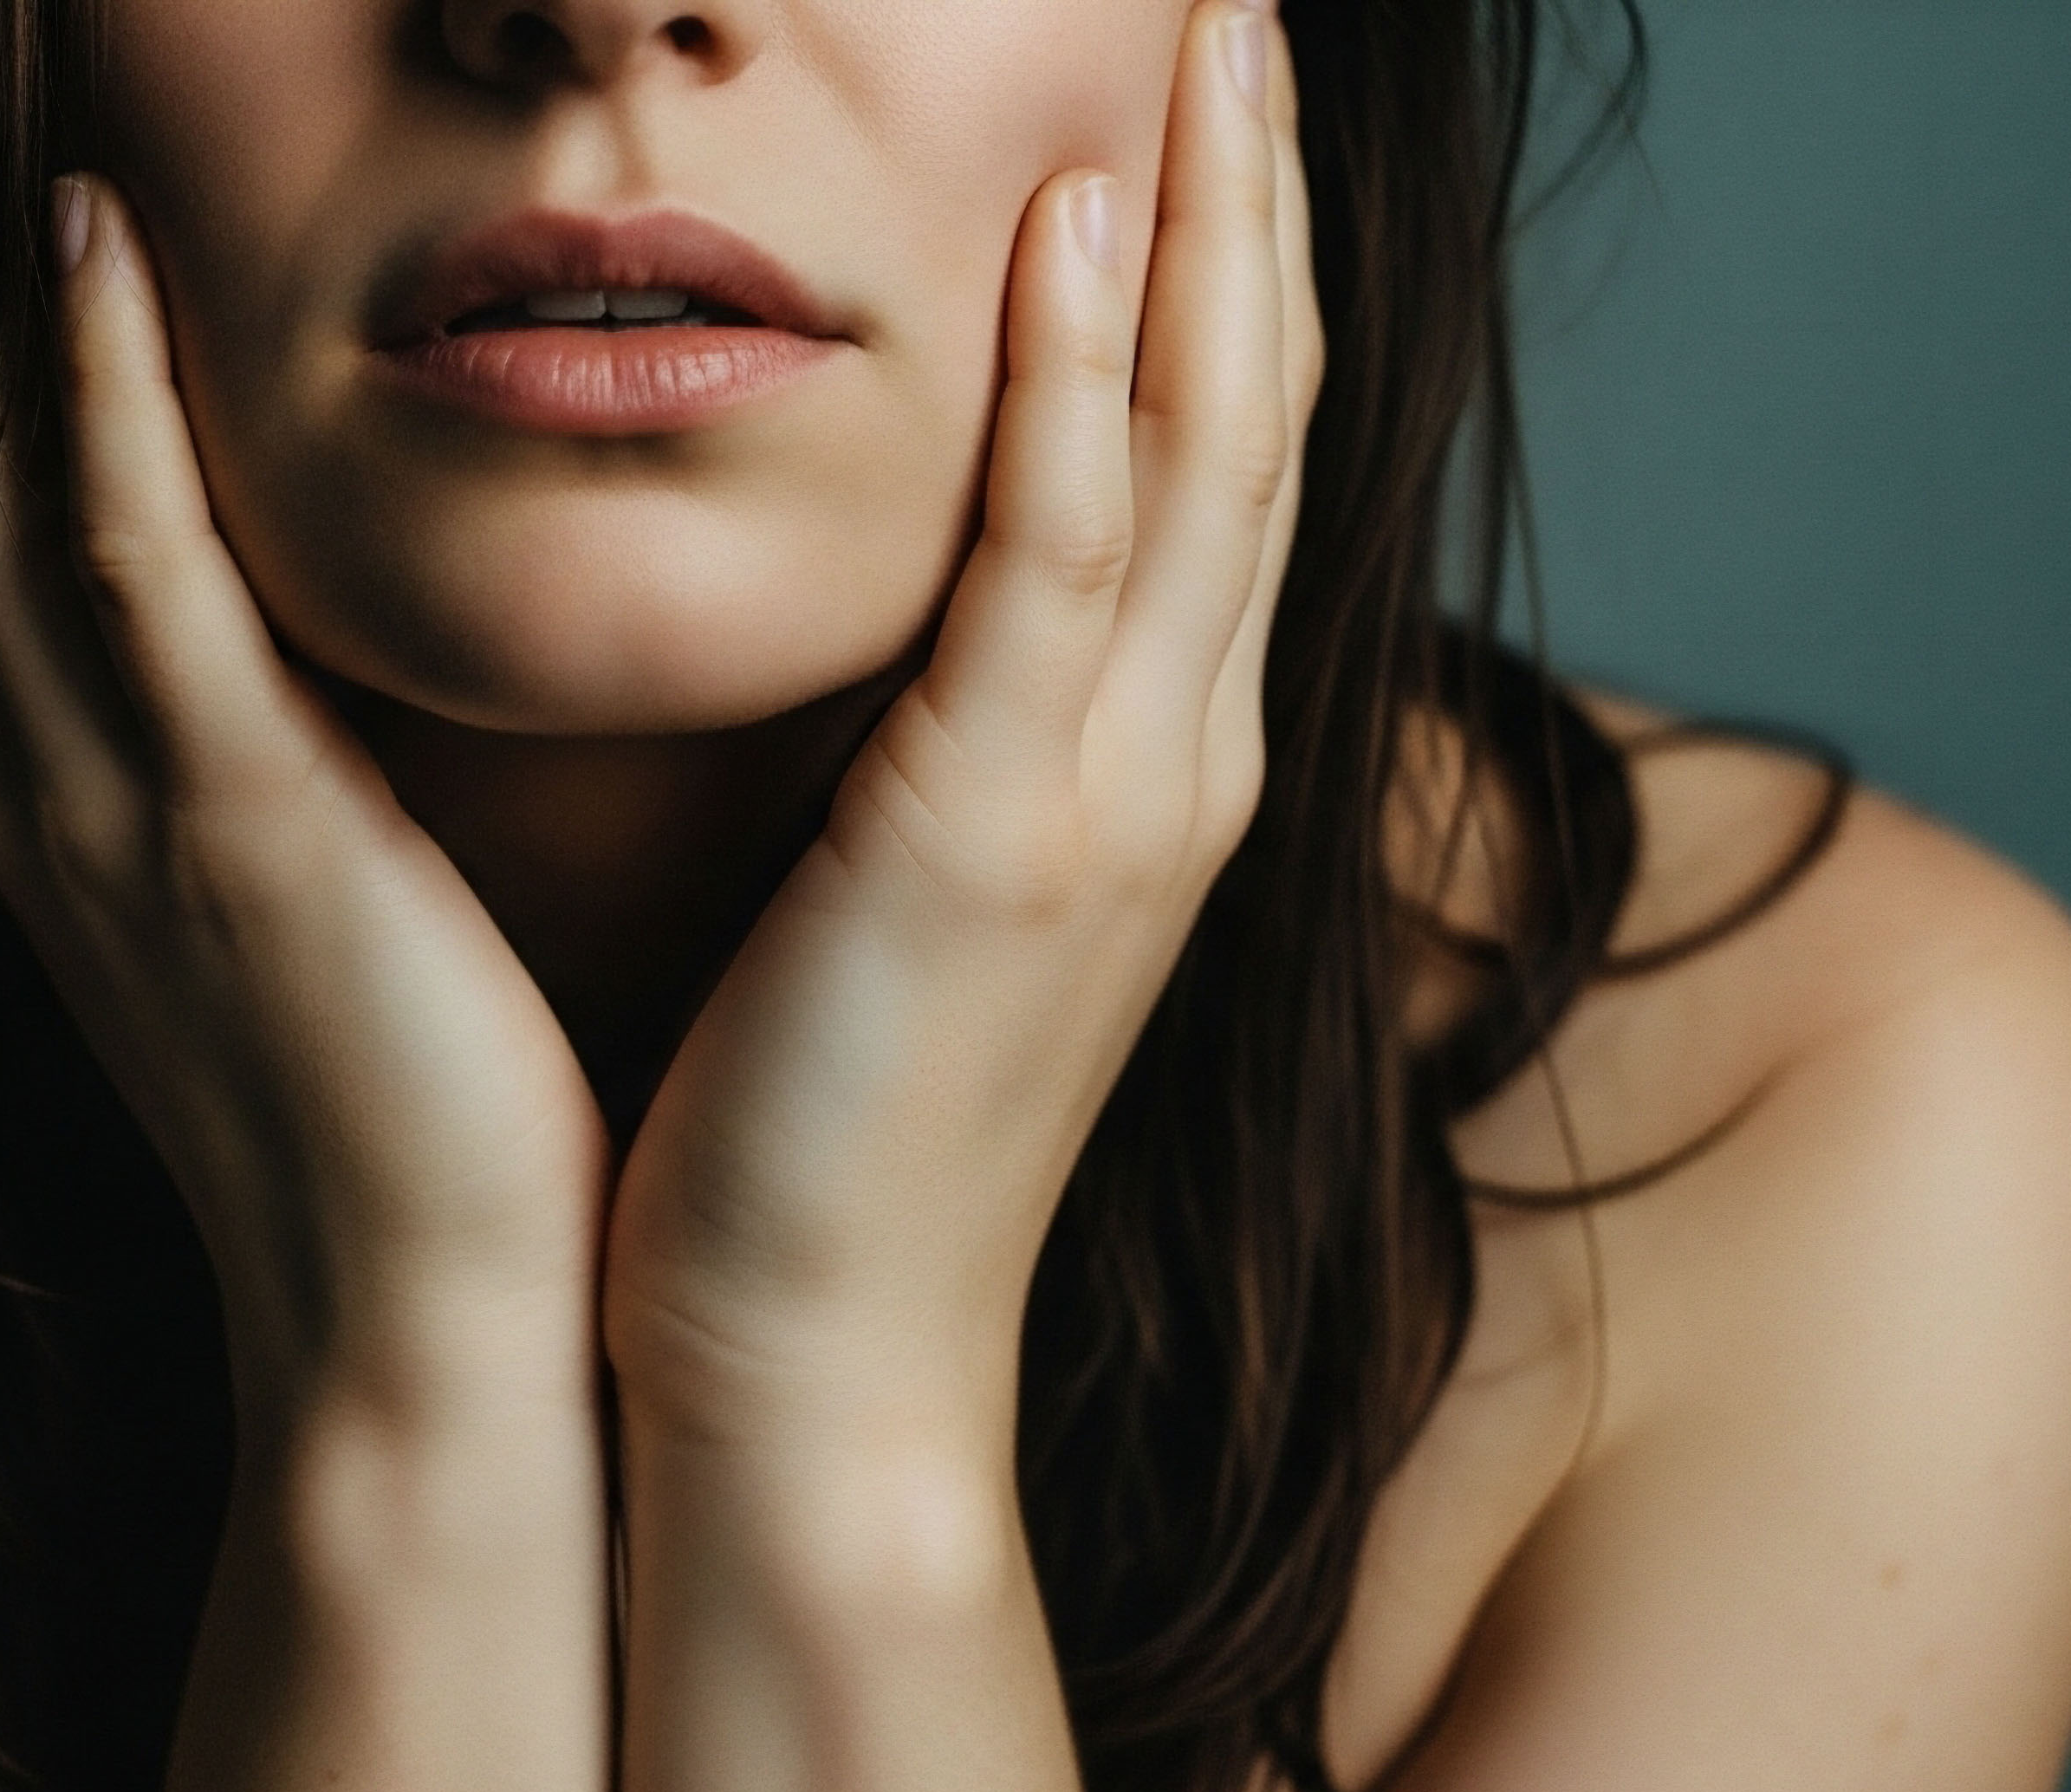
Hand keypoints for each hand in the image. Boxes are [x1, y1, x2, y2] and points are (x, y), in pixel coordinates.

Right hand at [0, 177, 608, 1432]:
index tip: (20, 171)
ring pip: (4, 482)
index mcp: (76, 805)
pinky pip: (128, 572)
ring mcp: (109, 809)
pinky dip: (93, 402)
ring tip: (7, 96)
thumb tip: (366, 648)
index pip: (3, 520)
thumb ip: (299, 769)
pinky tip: (84, 243)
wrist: (440, 1353)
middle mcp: (47, 787)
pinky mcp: (220, 831)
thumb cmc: (428, 1136)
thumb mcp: (328, 912)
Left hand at [603, 1, 1321, 1460]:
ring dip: (1210, 220)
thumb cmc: (822, 1138)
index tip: (1208, 89)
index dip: (1230, 259)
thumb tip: (904, 617)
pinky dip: (1087, 392)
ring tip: (1214, 29)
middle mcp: (1174, 761)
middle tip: (1249, 1)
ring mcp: (1111, 800)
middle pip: (1254, 411)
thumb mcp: (908, 897)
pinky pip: (1063, 570)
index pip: (1215, 458)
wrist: (811, 1375)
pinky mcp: (994, 843)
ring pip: (1201, 449)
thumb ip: (942, 738)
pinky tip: (1079, 226)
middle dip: (1260, 188)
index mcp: (1148, 767)